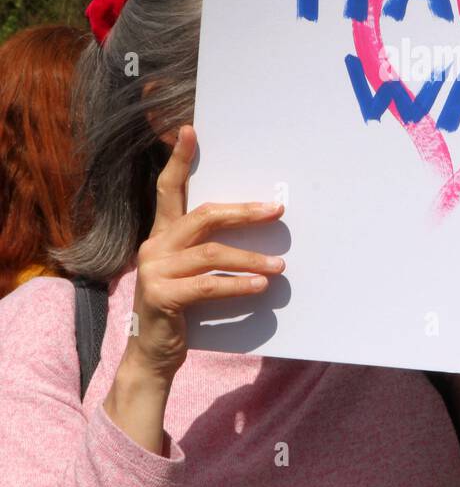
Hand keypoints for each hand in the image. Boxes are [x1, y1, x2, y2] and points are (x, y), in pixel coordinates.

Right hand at [104, 125, 284, 453]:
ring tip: (280, 266)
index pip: (168, 189)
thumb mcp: (191, 272)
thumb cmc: (180, 309)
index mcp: (162, 235)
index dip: (180, 160)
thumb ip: (208, 249)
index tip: (190, 130)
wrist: (153, 355)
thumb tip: (256, 224)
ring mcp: (155, 270)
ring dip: (251, 257)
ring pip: (211, 252)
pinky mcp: (161, 295)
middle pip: (203, 215)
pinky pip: (208, 284)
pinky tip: (260, 286)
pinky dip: (238, 284)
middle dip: (243, 211)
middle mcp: (154, 245)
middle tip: (277, 209)